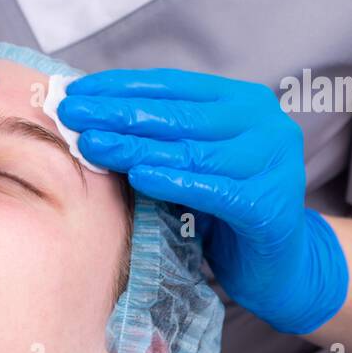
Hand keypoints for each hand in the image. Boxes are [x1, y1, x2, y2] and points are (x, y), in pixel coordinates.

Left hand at [58, 67, 348, 334]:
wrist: (279, 266)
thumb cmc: (225, 205)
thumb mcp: (195, 159)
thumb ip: (161, 134)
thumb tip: (92, 112)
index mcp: (244, 102)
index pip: (174, 86)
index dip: (122, 87)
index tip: (77, 89)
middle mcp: (265, 124)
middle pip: (179, 115)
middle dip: (120, 113)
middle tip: (72, 114)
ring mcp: (274, 164)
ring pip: (193, 150)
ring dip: (136, 146)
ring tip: (92, 144)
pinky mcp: (270, 207)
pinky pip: (215, 190)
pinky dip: (175, 182)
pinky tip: (139, 177)